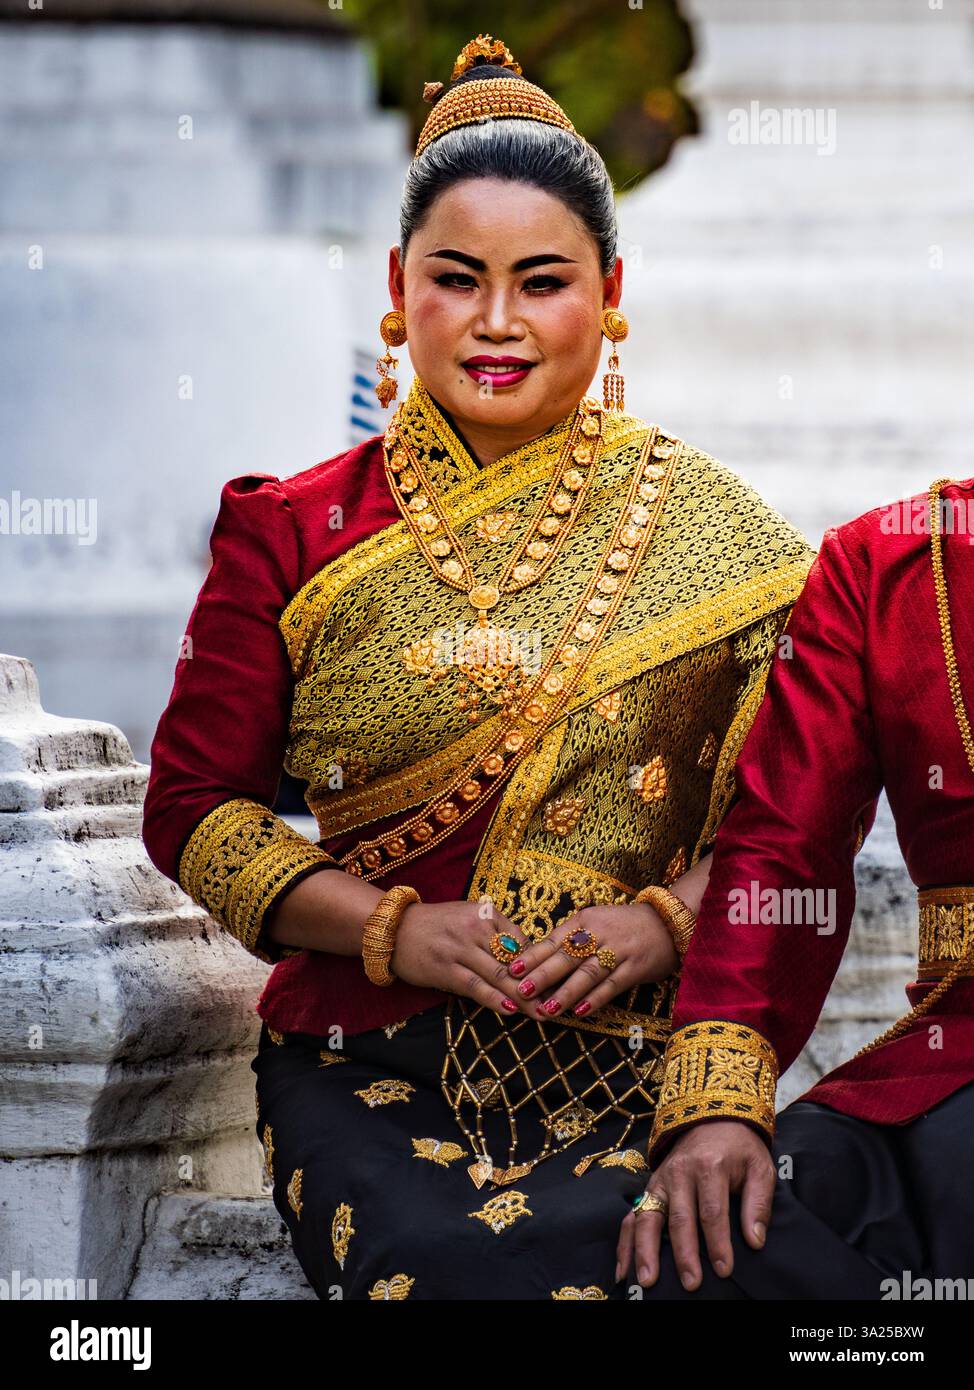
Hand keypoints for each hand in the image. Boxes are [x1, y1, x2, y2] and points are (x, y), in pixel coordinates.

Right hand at [389, 898, 545, 1017]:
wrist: (394, 928)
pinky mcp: (446, 969)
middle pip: (515, 961)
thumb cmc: (437, 924)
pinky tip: (510, 1009)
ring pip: (499, 976)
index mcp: (486, 913)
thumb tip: (527, 955)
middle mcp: (475, 928)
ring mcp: (460, 949)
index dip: (541, 964)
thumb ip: (496, 932)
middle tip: (559, 1002)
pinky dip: (494, 998)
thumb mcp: (469, 915)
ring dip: (523, 997)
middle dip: (539, 984)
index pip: (522, 941)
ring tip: (542, 1013)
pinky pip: (475, 986)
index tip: (557, 981)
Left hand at [503, 902, 679, 1020]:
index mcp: (584, 920)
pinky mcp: (634, 968)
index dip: (532, 956)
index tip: (512, 969)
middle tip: (521, 990)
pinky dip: (595, 999)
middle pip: (566, 956)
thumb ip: (570, 938)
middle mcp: (599, 934)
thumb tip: (538, 960)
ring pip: (588, 973)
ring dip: (566, 992)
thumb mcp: (595, 922)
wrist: (667, 923)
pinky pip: (612, 985)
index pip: (553, 940)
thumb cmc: (623, 925)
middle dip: (542, 975)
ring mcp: (618, 951)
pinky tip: (580, 1011)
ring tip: (547, 1008)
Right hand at [615, 1121, 775, 1289]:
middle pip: (679, 1218)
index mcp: (709, 1166)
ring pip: (648, 1217)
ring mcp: (660, 1180)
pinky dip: (625, 1243)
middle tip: (691, 1283)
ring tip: (646, 1280)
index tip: (724, 1270)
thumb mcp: (759, 1168)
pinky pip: (632, 1215)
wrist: (712, 1118)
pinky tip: (622, 1269)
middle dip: (684, 1254)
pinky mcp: (650, 1187)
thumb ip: (758, 1204)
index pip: (712, 1211)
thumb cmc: (740, 1148)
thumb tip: (755, 1241)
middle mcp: (680, 1172)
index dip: (717, 1243)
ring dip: (645, 1250)